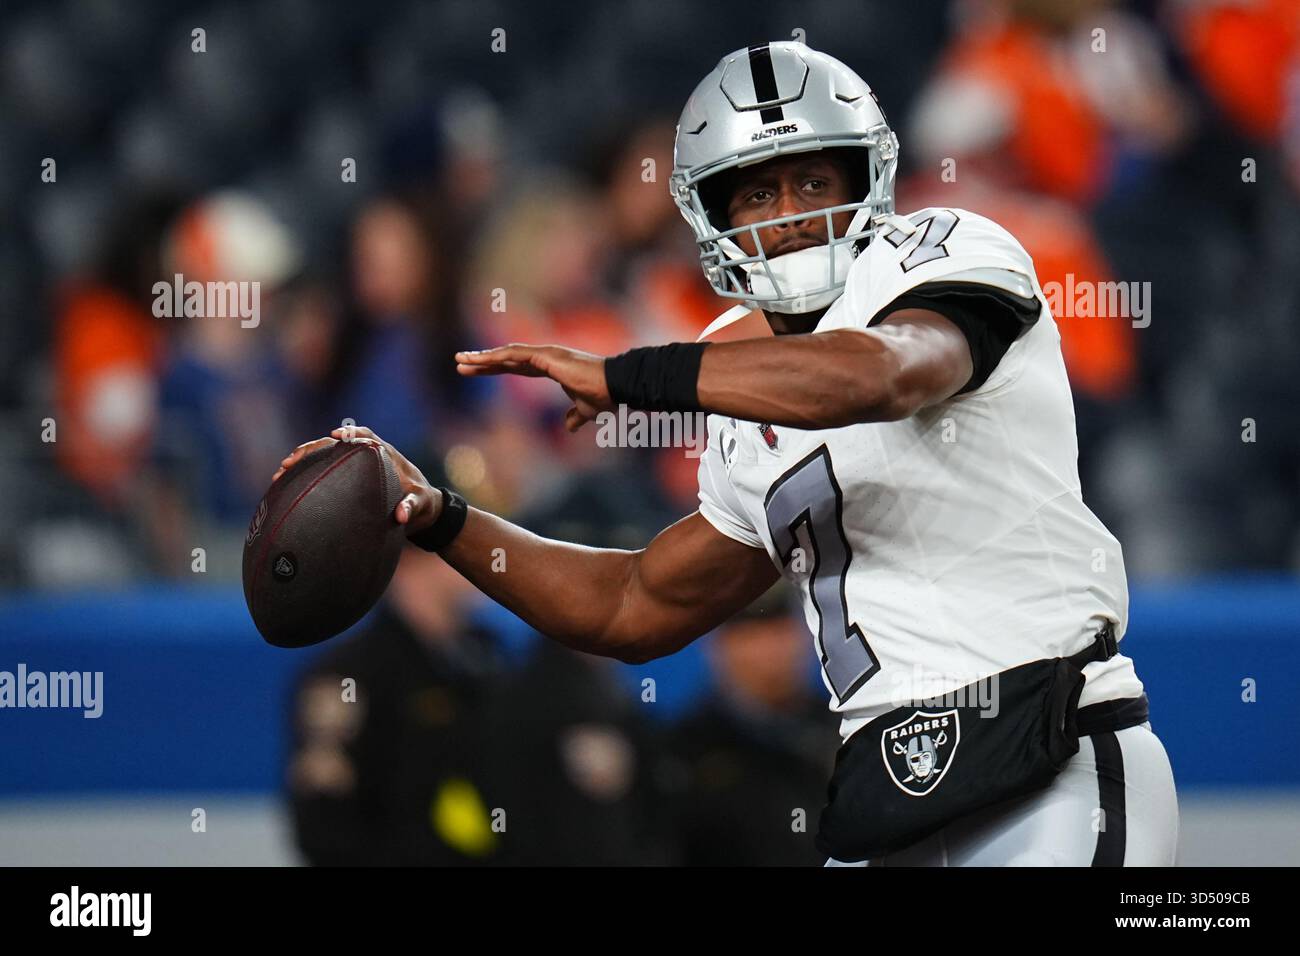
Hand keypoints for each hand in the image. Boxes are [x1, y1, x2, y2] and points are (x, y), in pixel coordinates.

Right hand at [271, 425, 442, 534]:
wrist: (422, 512)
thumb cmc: (423, 504)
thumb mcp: (421, 505)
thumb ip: (413, 507)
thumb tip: (401, 515)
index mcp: (385, 455)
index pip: (367, 437)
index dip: (351, 434)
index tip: (336, 435)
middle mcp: (367, 458)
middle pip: (335, 445)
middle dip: (312, 449)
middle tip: (291, 460)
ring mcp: (354, 468)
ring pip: (325, 457)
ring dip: (303, 461)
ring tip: (281, 472)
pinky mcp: (347, 480)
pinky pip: (324, 472)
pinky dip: (306, 476)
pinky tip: (287, 485)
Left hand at [455, 344, 612, 431]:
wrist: (617, 387)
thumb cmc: (604, 396)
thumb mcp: (585, 411)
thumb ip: (575, 417)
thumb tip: (569, 426)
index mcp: (551, 368)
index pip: (516, 367)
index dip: (496, 369)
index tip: (476, 372)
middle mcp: (546, 357)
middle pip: (506, 359)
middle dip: (482, 362)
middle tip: (459, 363)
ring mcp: (545, 354)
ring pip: (506, 354)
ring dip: (482, 358)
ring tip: (461, 361)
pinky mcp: (547, 356)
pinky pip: (516, 355)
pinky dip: (497, 356)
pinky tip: (480, 360)